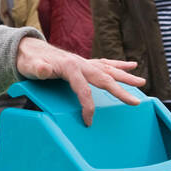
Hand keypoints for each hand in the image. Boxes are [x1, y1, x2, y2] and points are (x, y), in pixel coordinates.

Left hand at [15, 38, 145, 125]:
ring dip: (126, 77)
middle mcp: (81, 63)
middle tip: (135, 102)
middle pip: (104, 79)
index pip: (83, 89)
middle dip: (121, 91)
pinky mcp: (85, 63)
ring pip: (109, 70)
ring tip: (141, 83)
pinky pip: (105, 64)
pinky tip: (132, 65)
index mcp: (70, 67)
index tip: (88, 121)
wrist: (29, 50)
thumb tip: (43, 68)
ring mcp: (84, 62)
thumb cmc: (29, 62)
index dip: (87, 106)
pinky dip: (119, 65)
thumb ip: (37, 68)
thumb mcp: (30, 66)